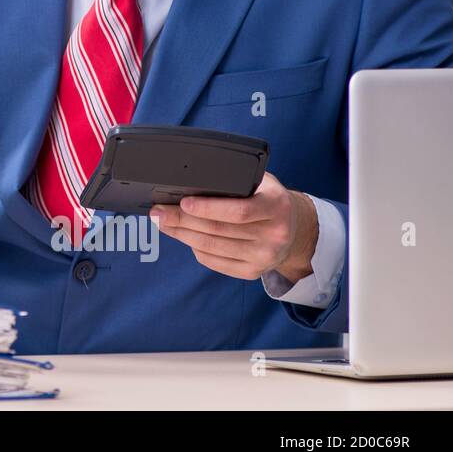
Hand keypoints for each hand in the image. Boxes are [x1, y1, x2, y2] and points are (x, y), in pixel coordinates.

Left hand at [149, 172, 317, 282]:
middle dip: (182, 220)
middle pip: (218, 230)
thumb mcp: (261, 182)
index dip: (208, 208)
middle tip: (158, 212)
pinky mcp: (253, 272)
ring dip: (182, 235)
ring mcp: (264, 257)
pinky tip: (184, 237)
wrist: (293, 228)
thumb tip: (192, 179)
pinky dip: (195, 249)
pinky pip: (215, 262)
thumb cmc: (267, 198)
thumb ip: (236, 180)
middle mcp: (274, 235)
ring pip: (212, 247)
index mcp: (276, 206)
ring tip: (163, 223)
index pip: (238, 211)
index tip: (183, 202)